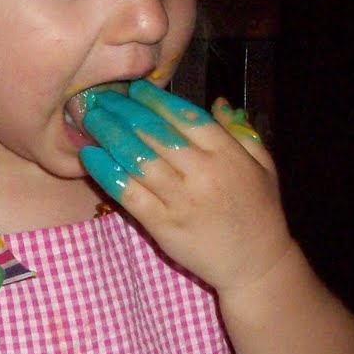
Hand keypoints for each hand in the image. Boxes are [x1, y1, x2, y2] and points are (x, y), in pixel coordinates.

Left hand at [79, 81, 294, 293]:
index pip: (185, 117)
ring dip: (110, 136)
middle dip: (125, 112)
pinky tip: (91, 157)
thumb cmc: (259, 212)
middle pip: (156, 133)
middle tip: (102, 98)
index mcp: (227, 154)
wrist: (255, 263)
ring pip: (138, 159)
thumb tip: (217, 102)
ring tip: (91, 120)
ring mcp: (181, 201)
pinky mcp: (163, 225)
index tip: (134, 89)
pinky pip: (129, 194)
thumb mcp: (263, 166)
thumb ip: (241, 132)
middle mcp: (203, 173)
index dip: (156, 100)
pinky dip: (107, 173)